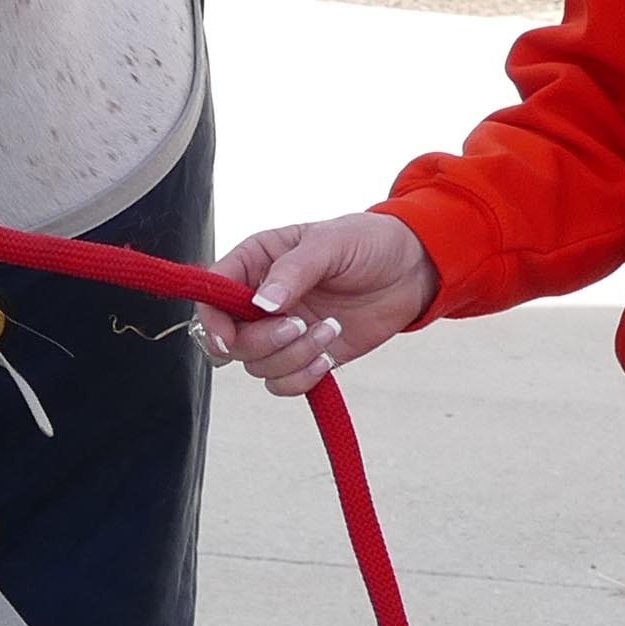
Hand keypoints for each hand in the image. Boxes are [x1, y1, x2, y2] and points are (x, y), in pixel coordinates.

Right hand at [208, 210, 440, 394]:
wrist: (411, 269)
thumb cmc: (368, 242)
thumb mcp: (330, 243)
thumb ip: (293, 271)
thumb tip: (262, 304)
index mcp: (256, 261)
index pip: (213, 294)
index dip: (212, 320)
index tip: (228, 339)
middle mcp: (261, 299)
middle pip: (231, 340)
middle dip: (264, 342)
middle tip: (299, 325)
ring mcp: (282, 330)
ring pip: (258, 366)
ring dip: (292, 358)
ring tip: (329, 331)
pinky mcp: (306, 355)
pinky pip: (284, 383)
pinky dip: (303, 378)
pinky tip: (328, 355)